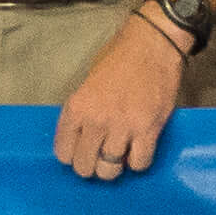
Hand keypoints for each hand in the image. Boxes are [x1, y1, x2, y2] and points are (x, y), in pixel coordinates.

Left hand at [51, 8, 182, 181]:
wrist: (152, 44)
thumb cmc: (119, 58)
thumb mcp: (87, 82)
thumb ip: (82, 112)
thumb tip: (82, 138)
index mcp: (77, 107)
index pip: (63, 152)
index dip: (72, 155)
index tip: (80, 151)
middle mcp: (96, 120)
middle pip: (84, 166)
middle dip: (91, 166)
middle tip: (99, 157)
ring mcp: (123, 127)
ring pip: (110, 170)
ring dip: (113, 167)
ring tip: (118, 156)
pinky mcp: (149, 129)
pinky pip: (139, 164)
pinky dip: (137, 162)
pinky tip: (137, 150)